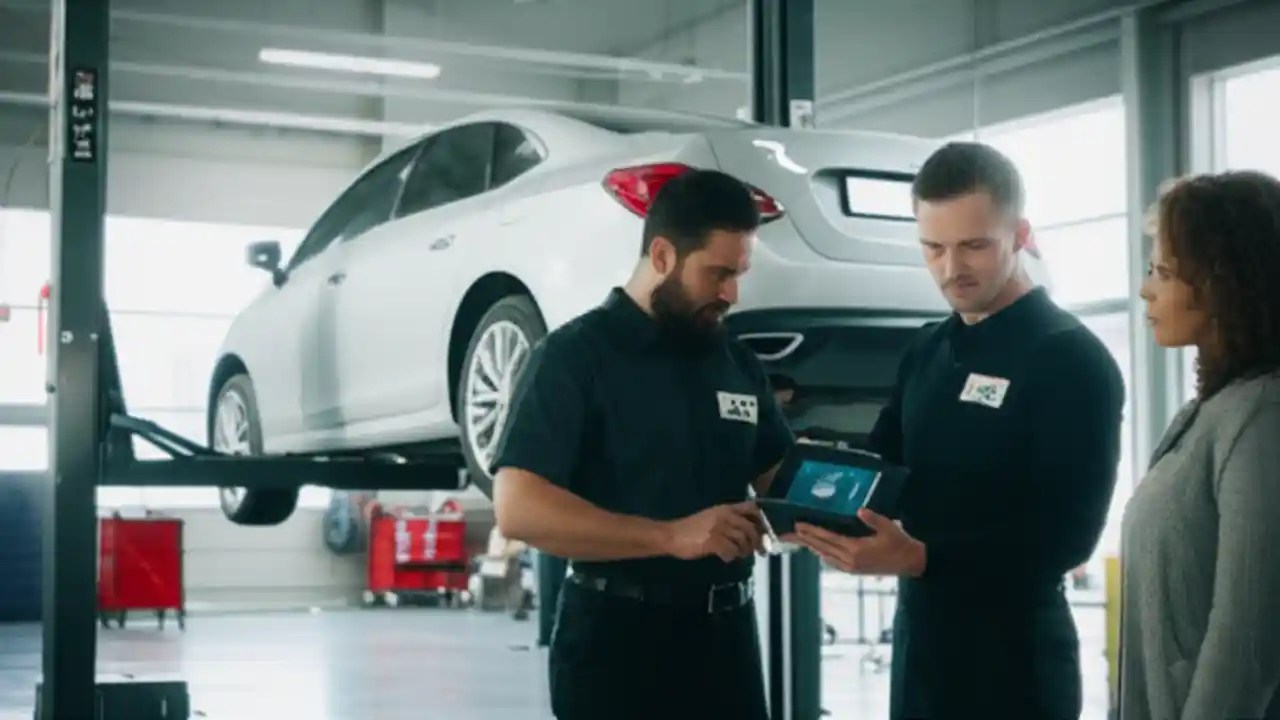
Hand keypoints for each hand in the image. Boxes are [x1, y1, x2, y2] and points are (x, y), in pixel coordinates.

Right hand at [663, 502, 765, 562]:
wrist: (671, 535)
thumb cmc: (691, 529)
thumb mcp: (711, 518)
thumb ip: (729, 521)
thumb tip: (749, 533)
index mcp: (725, 508)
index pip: (752, 508)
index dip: (762, 520)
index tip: (765, 532)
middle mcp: (724, 516)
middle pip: (751, 528)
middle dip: (757, 542)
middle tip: (758, 552)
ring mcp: (719, 528)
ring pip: (743, 541)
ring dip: (744, 551)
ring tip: (738, 555)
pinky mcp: (713, 541)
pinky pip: (731, 551)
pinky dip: (731, 557)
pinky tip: (725, 558)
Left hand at [793, 509, 925, 576]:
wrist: (911, 562)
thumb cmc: (900, 543)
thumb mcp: (889, 527)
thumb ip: (873, 519)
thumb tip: (859, 510)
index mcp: (856, 549)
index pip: (829, 539)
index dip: (813, 532)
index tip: (799, 526)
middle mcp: (850, 560)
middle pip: (823, 548)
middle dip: (806, 539)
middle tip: (791, 532)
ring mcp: (852, 567)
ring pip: (826, 556)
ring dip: (813, 547)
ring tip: (800, 539)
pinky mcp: (855, 571)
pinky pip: (834, 563)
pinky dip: (824, 555)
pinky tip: (819, 551)